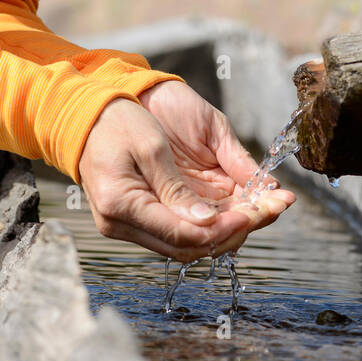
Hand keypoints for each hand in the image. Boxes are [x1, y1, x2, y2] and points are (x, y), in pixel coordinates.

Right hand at [77, 83, 294, 261]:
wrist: (89, 114)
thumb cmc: (118, 120)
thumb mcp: (152, 146)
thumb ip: (179, 188)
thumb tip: (208, 222)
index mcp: (121, 205)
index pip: (182, 235)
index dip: (224, 228)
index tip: (256, 211)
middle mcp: (122, 224)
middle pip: (188, 247)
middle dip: (234, 230)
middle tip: (271, 209)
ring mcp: (130, 225)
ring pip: (188, 243)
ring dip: (227, 228)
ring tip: (265, 207)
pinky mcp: (141, 217)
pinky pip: (181, 229)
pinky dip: (212, 221)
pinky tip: (241, 206)